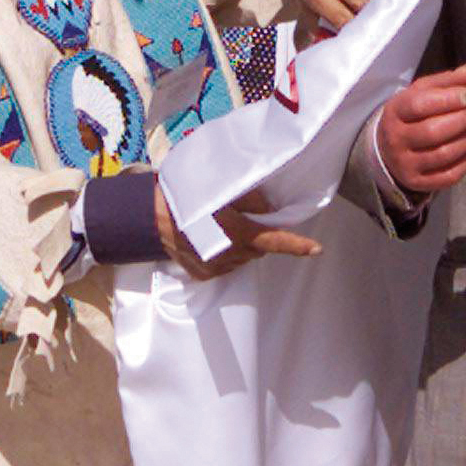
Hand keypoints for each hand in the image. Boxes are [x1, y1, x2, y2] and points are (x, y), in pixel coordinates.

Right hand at [156, 185, 319, 278]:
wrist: (149, 216)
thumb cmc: (187, 197)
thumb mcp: (221, 191)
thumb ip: (251, 201)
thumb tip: (270, 210)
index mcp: (238, 234)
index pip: (274, 242)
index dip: (297, 246)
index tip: (316, 249)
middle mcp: (230, 256)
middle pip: (257, 249)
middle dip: (256, 237)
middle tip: (241, 219)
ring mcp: (215, 268)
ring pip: (241, 259)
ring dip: (239, 247)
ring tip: (218, 228)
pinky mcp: (202, 274)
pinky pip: (223, 266)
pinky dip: (222, 256)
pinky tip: (206, 241)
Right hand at [377, 65, 465, 194]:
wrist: (387, 149)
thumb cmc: (412, 115)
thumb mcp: (421, 93)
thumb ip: (446, 82)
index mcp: (394, 112)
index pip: (420, 105)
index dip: (448, 99)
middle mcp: (395, 139)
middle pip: (433, 131)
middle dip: (461, 119)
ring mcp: (404, 163)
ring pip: (442, 154)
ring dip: (465, 140)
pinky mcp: (416, 182)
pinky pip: (447, 176)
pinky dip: (463, 163)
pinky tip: (465, 151)